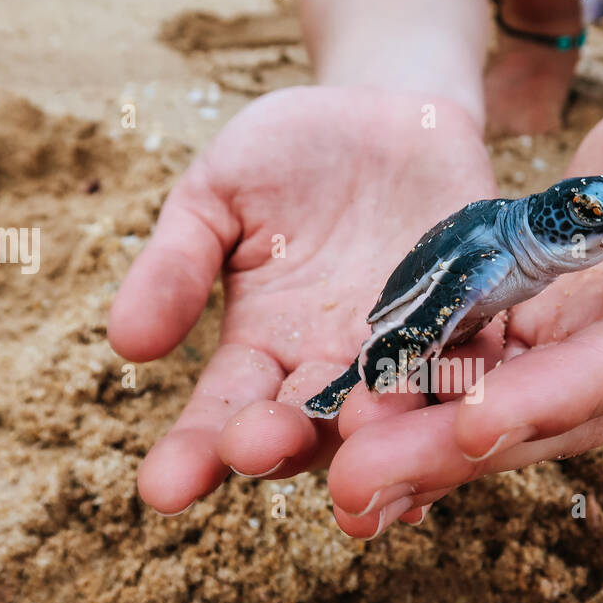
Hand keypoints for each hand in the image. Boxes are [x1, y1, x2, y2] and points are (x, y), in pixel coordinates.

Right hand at [108, 85, 496, 517]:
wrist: (391, 114)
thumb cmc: (289, 156)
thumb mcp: (217, 195)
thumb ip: (178, 265)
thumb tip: (127, 342)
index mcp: (262, 351)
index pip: (221, 413)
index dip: (192, 452)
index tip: (161, 489)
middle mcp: (333, 374)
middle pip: (304, 429)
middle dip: (277, 443)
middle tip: (255, 447)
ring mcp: (408, 360)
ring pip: (392, 418)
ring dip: (377, 439)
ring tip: (356, 444)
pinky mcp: (475, 331)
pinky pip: (473, 371)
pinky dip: (467, 396)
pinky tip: (461, 426)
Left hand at [325, 22, 602, 531]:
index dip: (562, 392)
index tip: (478, 424)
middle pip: (551, 409)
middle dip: (456, 450)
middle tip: (358, 487)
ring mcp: (589, 344)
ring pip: (500, 409)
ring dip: (420, 449)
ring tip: (334, 481)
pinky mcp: (543, 329)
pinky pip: (476, 375)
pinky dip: (417, 405)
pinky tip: (347, 430)